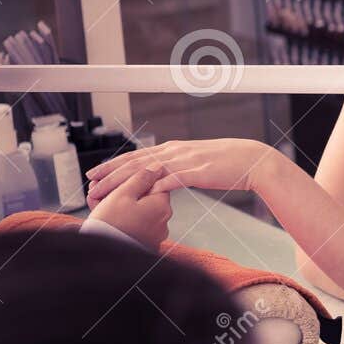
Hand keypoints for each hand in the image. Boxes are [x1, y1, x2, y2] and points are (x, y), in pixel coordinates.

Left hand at [86, 139, 282, 204]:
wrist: (253, 160)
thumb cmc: (229, 165)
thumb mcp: (198, 163)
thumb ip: (180, 167)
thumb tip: (166, 177)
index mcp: (174, 149)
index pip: (137, 157)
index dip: (114, 165)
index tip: (95, 174)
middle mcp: (175, 151)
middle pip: (135, 162)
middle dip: (109, 173)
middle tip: (89, 183)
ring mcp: (185, 160)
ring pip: (146, 170)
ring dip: (122, 181)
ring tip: (105, 190)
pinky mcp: (197, 171)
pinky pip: (171, 179)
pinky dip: (153, 186)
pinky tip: (139, 195)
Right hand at [89, 168, 171, 248]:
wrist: (102, 256)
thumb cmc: (112, 224)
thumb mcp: (123, 194)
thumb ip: (141, 178)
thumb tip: (157, 166)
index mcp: (162, 205)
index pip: (152, 183)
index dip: (129, 180)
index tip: (112, 181)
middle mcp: (163, 221)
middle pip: (141, 198)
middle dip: (118, 191)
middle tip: (97, 190)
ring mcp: (154, 235)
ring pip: (133, 211)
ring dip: (114, 204)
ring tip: (94, 200)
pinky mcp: (144, 244)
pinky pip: (131, 226)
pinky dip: (117, 219)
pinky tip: (98, 212)